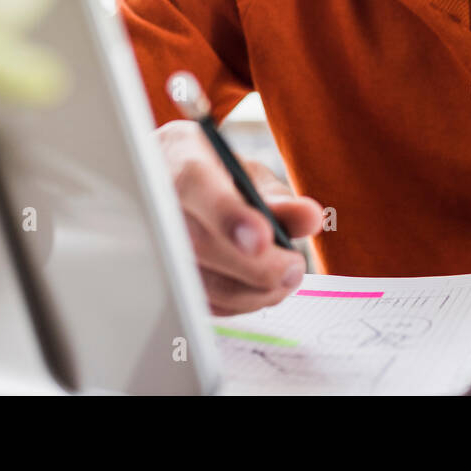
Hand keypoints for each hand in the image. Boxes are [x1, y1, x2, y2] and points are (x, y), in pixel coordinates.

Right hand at [156, 119, 323, 314]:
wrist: (169, 183)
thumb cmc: (214, 175)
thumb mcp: (247, 172)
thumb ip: (277, 196)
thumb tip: (310, 218)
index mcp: (184, 168)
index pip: (197, 187)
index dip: (229, 216)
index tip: (264, 237)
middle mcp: (162, 207)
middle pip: (202, 245)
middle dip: (257, 266)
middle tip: (294, 267)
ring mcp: (159, 247)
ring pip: (203, 282)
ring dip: (255, 291)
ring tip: (286, 278)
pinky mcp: (170, 280)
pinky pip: (206, 303)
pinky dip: (242, 302)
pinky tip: (262, 287)